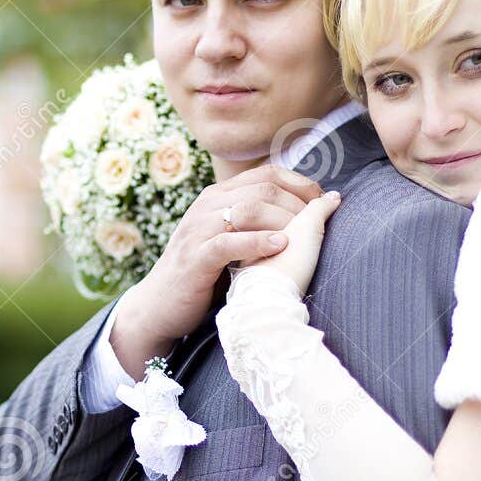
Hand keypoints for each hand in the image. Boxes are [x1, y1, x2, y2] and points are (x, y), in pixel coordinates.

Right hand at [111, 164, 323, 377]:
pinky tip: (280, 247)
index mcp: (217, 196)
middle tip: (319, 221)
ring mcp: (198, 230)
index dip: (299, 183)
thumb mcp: (228, 239)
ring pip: (247, 209)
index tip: (322, 202)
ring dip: (282, 220)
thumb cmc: (202, 274)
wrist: (158, 306)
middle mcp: (206, 206)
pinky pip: (228, 242)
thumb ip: (253, 221)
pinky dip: (257, 243)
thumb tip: (298, 212)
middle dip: (297, 203)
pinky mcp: (195, 257)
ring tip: (302, 235)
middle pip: (262, 188)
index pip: (265, 174)